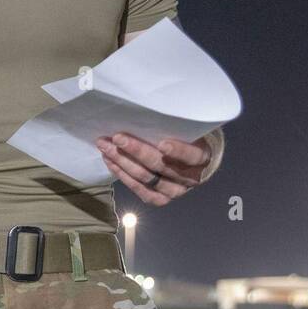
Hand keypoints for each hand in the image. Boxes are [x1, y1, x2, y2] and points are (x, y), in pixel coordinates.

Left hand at [95, 131, 210, 205]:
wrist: (196, 162)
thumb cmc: (189, 138)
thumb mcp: (190, 129)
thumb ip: (177, 124)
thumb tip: (153, 109)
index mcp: (202, 158)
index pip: (191, 155)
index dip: (178, 150)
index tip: (162, 143)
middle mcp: (190, 178)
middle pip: (161, 166)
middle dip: (136, 151)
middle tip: (117, 138)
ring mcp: (174, 191)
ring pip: (146, 178)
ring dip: (122, 162)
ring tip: (105, 147)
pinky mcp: (160, 198)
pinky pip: (140, 190)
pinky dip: (123, 175)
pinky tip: (110, 162)